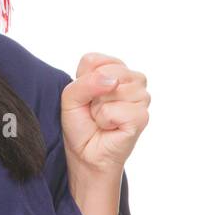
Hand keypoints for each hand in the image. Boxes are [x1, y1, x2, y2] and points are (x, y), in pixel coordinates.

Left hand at [60, 52, 150, 179]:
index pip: (93, 60)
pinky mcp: (142, 116)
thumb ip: (86, 82)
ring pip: (113, 90)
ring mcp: (141, 97)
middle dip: (92, 94)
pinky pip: (116, 110)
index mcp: (116, 69)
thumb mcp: (71, 97)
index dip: (81, 81)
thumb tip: (113, 81)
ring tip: (103, 119)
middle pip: (106, 71)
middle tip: (94, 110)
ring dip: (99, 109)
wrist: (86, 154)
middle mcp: (133, 80)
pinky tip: (111, 127)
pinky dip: (106, 121)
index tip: (85, 97)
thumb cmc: (81, 125)